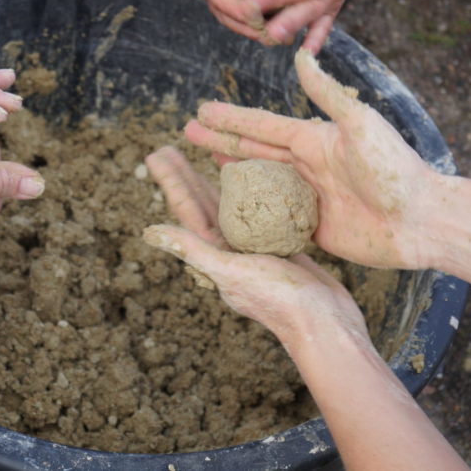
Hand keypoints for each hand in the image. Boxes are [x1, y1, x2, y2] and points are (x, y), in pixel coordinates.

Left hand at [143, 146, 366, 345]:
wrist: (324, 323)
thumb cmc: (277, 299)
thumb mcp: (231, 270)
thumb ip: (193, 250)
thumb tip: (147, 232)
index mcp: (213, 253)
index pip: (186, 209)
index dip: (171, 181)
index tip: (157, 154)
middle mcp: (230, 249)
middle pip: (202, 203)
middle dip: (186, 176)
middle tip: (169, 147)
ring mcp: (255, 248)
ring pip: (230, 206)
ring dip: (216, 182)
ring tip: (210, 155)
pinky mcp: (280, 246)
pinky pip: (261, 212)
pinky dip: (254, 193)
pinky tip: (256, 178)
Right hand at [175, 0, 283, 45]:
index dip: (235, 9)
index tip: (255, 16)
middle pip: (227, 14)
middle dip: (248, 27)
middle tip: (270, 36)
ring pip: (242, 18)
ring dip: (259, 30)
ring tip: (280, 38)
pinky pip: (258, 11)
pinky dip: (271, 20)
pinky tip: (288, 28)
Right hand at [182, 49, 437, 269]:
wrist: (423, 221)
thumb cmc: (395, 169)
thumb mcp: (360, 124)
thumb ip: (327, 94)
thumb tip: (299, 58)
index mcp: (315, 139)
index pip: (263, 126)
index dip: (232, 118)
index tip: (201, 109)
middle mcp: (308, 165)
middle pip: (253, 151)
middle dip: (221, 139)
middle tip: (188, 130)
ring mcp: (309, 197)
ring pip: (260, 181)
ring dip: (231, 170)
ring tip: (203, 160)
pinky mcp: (314, 229)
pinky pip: (274, 218)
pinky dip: (251, 211)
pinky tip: (231, 208)